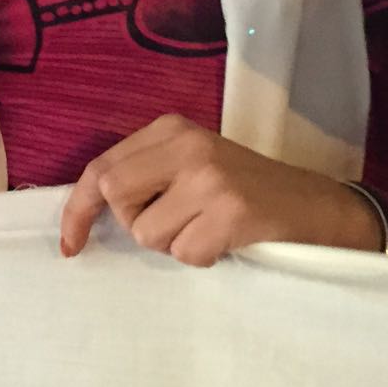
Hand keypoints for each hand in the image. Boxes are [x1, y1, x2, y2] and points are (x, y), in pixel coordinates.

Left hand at [59, 115, 381, 267]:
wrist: (317, 206)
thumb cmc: (247, 192)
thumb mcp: (192, 167)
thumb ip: (147, 177)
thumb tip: (89, 213)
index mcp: (169, 128)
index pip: (102, 167)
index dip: (78, 208)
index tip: (70, 246)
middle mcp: (185, 144)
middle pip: (115, 193)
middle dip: (135, 223)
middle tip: (171, 227)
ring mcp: (208, 175)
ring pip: (148, 232)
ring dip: (174, 245)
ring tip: (209, 230)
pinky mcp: (231, 209)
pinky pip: (185, 253)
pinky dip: (202, 258)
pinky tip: (228, 241)